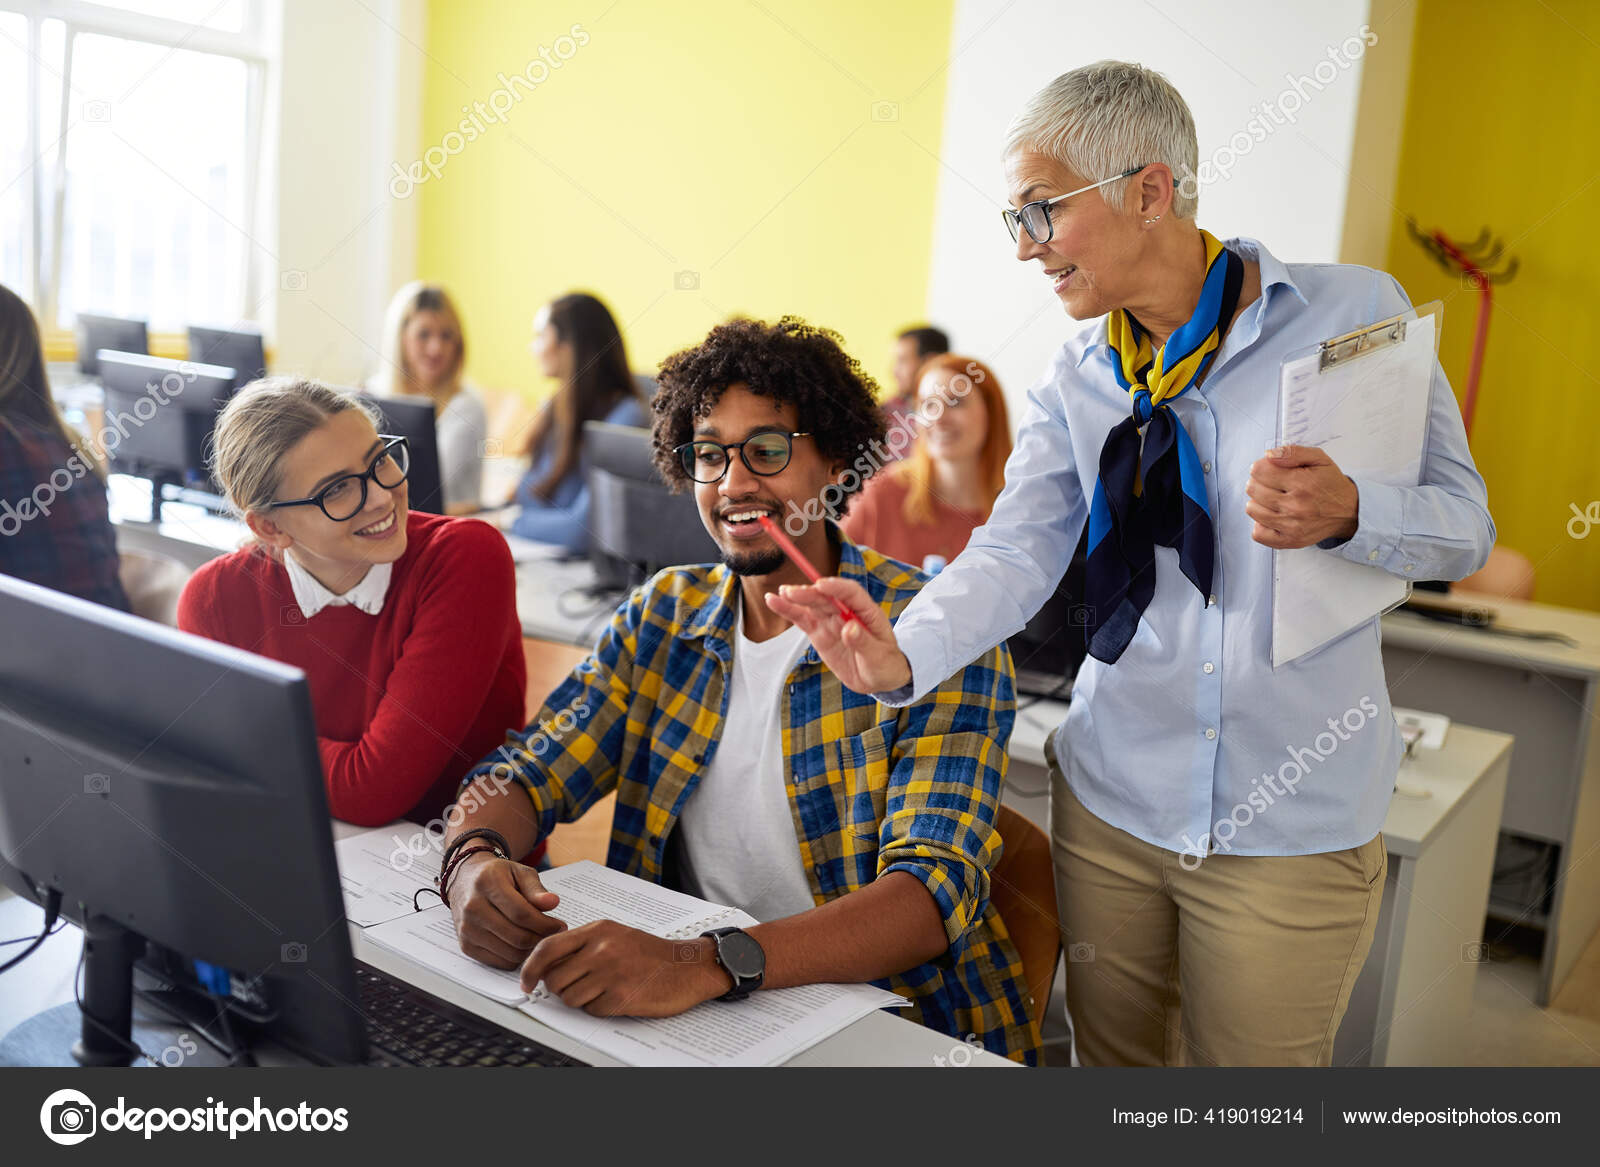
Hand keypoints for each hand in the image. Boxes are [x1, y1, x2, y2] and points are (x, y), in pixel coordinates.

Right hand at [449, 854, 566, 968]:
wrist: (464, 881)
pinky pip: (500, 962)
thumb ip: (536, 889)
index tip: (560, 925)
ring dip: (530, 950)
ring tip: (539, 937)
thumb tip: (553, 902)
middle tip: (553, 934)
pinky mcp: (466, 946)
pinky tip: (523, 945)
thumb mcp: (519, 872)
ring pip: (510, 953)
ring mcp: (467, 929)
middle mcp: (472, 908)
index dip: (545, 924)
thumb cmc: (496, 876)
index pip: (522, 914)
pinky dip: (516, 958)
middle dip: (541, 938)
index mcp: (487, 884)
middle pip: (517, 936)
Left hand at [519, 922, 729, 1016]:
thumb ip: (582, 945)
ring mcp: (611, 973)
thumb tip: (545, 966)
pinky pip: (592, 1011)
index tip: (526, 982)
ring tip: (602, 990)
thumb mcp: (614, 936)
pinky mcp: (621, 996)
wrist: (687, 967)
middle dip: (560, 989)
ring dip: (581, 1000)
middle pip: (554, 979)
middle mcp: (601, 949)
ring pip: (569, 998)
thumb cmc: (649, 953)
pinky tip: (617, 997)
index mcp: (597, 930)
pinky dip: (600, 1009)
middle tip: (579, 987)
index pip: (548, 948)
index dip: (530, 968)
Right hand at [763, 576, 911, 694]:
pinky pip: (803, 619)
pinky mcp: (819, 632)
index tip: (821, 585)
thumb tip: (849, 628)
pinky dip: (789, 611)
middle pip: (827, 597)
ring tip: (779, 594)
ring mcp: (831, 621)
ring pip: (812, 605)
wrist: (878, 678)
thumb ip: (862, 641)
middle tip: (791, 592)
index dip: (836, 587)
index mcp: (867, 611)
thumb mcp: (878, 656)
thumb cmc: (884, 664)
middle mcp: (847, 611)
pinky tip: (774, 601)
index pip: (851, 593)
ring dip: (796, 598)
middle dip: (810, 593)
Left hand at [1245, 445, 1359, 548]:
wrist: (1349, 511)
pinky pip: (1258, 533)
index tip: (1270, 469)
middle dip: (1258, 482)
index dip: (1261, 466)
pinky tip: (1272, 516)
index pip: (1259, 471)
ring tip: (1272, 499)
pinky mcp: (1290, 541)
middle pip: (1253, 489)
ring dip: (1258, 501)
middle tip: (1272, 484)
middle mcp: (1295, 506)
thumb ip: (1293, 452)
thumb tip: (1268, 455)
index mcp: (1302, 483)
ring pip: (1252, 509)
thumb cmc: (1331, 483)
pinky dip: (1260, 524)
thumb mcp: (1319, 459)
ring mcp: (1291, 526)